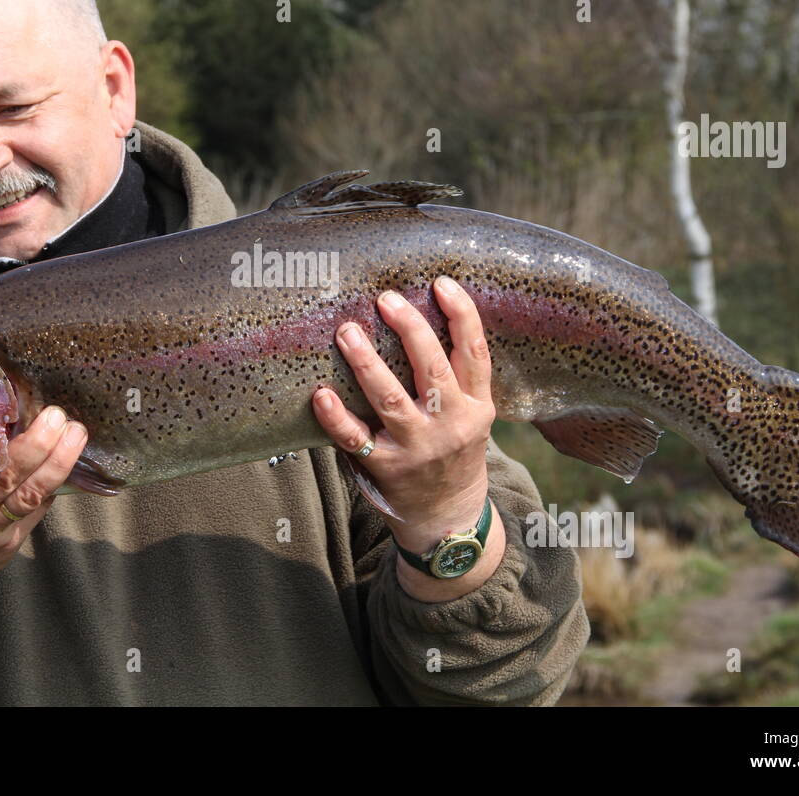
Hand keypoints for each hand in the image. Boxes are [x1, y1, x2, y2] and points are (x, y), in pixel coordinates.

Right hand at [0, 405, 85, 656]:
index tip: (17, 411)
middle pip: (8, 480)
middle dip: (39, 446)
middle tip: (57, 416)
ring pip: (31, 497)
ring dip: (58, 463)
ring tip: (76, 433)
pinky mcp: (9, 546)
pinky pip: (36, 511)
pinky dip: (51, 484)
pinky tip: (68, 460)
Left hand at [311, 276, 497, 558]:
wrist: (449, 516)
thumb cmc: (454, 452)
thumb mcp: (471, 416)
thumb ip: (454, 378)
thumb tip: (414, 317)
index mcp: (477, 406)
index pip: (475, 352)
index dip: (462, 315)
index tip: (441, 283)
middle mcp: (451, 424)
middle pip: (432, 368)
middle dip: (409, 329)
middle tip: (385, 299)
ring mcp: (418, 448)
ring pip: (392, 399)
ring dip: (367, 363)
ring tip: (347, 332)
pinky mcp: (387, 468)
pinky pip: (356, 438)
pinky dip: (336, 417)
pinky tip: (321, 394)